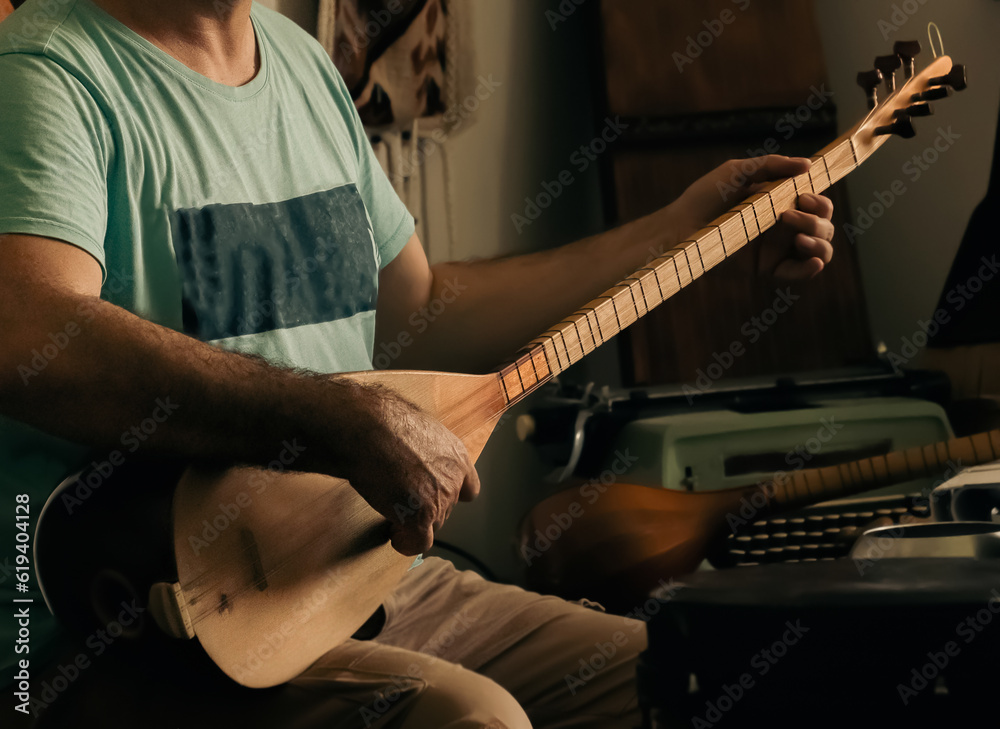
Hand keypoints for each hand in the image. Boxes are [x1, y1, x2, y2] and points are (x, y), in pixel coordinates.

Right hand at [340, 385, 479, 555]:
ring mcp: (440, 499)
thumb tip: (414, 455)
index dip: (451, 495)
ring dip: (413, 521)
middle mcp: (454, 479)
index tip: (433, 495)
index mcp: (457, 456)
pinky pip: (418, 541)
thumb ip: (426, 449)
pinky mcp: (420, 516)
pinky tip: (395, 535)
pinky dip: (406, 542)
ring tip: (391, 508)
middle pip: (445, 508)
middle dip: (425, 507)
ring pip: (431, 524)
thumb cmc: (383, 421)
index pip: (469, 488)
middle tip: (401, 499)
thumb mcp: (418, 428)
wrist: (369, 429)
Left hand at [668, 155, 834, 280]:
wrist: (680, 227)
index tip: (804, 195)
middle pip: (823, 225)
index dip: (820, 200)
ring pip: (819, 248)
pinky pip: (798, 272)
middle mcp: (784, 224)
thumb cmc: (705, 197)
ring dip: (819, 242)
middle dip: (816, 220)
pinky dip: (812, 268)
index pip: (817, 202)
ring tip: (799, 239)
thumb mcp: (737, 172)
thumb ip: (771, 165)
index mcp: (781, 200)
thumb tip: (808, 165)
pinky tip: (814, 262)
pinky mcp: (767, 267)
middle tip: (786, 216)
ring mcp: (777, 247)